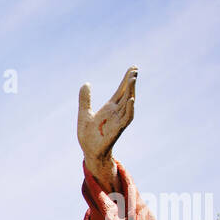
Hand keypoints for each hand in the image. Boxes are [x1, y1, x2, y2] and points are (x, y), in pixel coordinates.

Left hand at [78, 66, 136, 188]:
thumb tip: (86, 83)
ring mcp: (118, 120)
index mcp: (110, 108)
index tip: (133, 68)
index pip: (121, 91)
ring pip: (128, 103)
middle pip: (126, 94)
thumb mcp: (84, 113)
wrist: (89, 151)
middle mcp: (116, 112)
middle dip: (131, 82)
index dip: (126, 80)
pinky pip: (126, 118)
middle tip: (135, 69)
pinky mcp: (118, 129)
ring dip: (131, 91)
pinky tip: (131, 99)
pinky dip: (130, 109)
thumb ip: (85, 99)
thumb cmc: (88, 135)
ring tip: (133, 79)